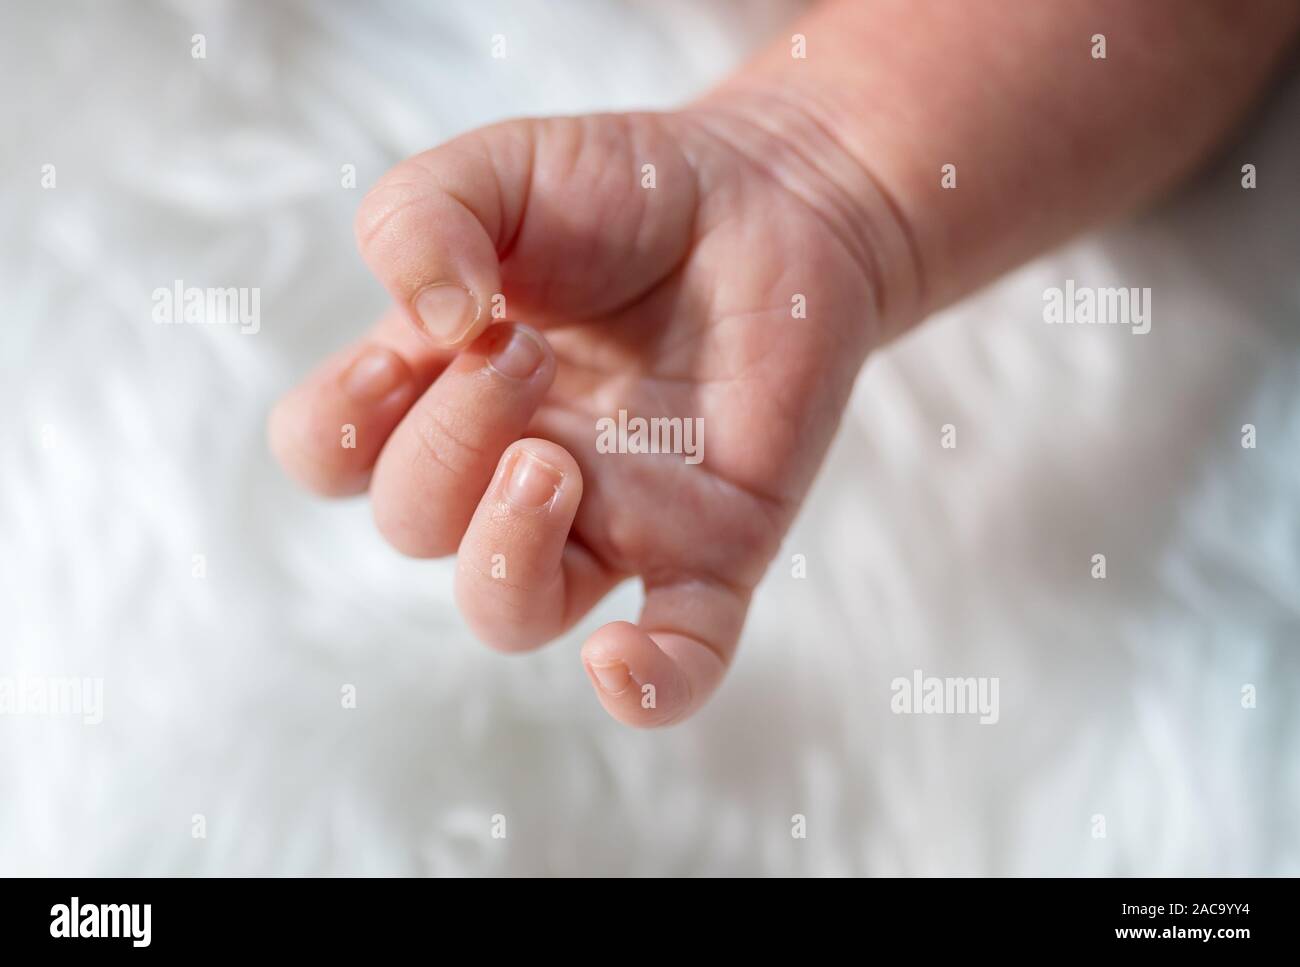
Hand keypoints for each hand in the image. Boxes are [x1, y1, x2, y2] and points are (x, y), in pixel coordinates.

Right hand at [269, 102, 903, 725]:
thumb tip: (426, 325)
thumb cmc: (627, 191)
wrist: (776, 194)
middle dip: (446, 445)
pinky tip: (620, 664)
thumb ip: (422, 218)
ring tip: (551, 463)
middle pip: (416, 525)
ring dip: (503, 553)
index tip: (401, 351)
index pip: (329, 459)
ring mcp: (612, 515)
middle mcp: (510, 466)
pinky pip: (683, 656)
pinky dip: (652, 687)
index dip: (334, 428)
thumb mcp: (499, 169)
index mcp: (439, 389)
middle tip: (522, 351)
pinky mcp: (714, 543)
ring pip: (509, 609)